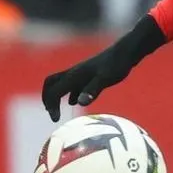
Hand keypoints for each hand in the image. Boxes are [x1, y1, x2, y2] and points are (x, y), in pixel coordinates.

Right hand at [41, 16, 165, 121]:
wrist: (125, 52)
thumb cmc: (116, 65)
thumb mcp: (105, 79)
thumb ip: (92, 90)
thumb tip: (79, 103)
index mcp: (74, 76)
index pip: (53, 92)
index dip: (52, 106)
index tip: (56, 120)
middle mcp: (74, 73)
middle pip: (50, 84)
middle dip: (47, 98)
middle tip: (51, 113)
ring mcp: (81, 73)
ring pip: (60, 83)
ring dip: (56, 96)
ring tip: (58, 110)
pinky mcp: (89, 74)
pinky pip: (72, 84)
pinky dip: (69, 94)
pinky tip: (76, 101)